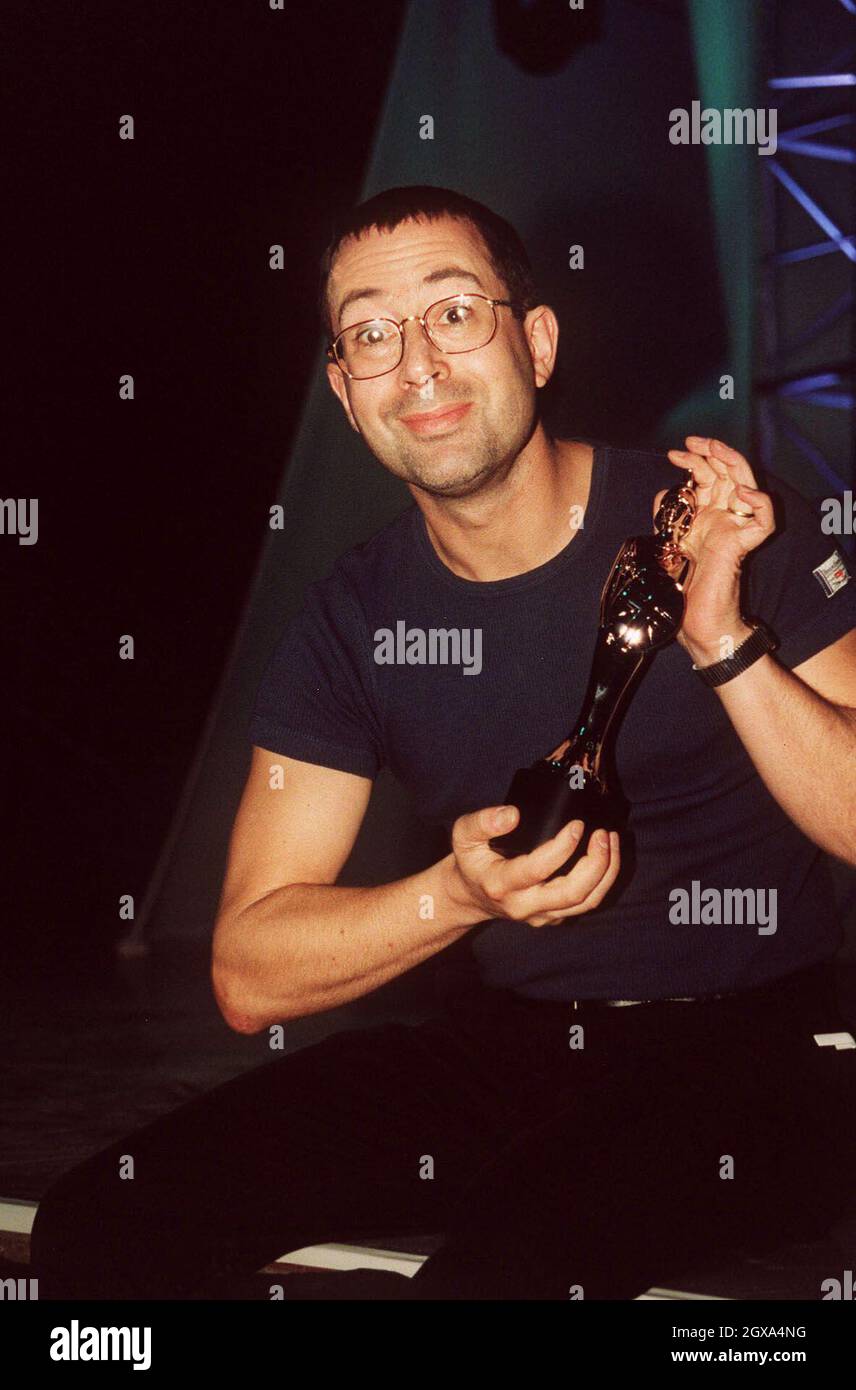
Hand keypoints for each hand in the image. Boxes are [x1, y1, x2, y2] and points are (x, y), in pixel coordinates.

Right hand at [447, 803, 619, 927]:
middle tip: (603, 834)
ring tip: (611, 841)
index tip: (577, 824)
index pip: (538, 869)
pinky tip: (605, 855)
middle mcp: (523, 905)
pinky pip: (585, 904)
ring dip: (606, 872)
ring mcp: (540, 915)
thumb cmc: (471, 860)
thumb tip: (513, 814)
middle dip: (596, 863)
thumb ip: (483, 821)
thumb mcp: (463, 834)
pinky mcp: (552, 917)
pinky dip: (602, 880)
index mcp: (500, 884)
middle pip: (572, 893)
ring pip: (586, 902)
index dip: (563, 847)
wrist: (469, 896)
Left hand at [657, 436, 774, 665]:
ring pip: (747, 484)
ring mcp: (734, 530)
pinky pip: (764, 519)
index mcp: (704, 517)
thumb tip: (663, 493)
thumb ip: (667, 517)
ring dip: (733, 463)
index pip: (706, 477)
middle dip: (711, 451)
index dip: (693, 460)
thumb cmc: (680, 591)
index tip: (674, 452)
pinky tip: (740, 492)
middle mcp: (722, 519)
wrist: (691, 623)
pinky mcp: (744, 546)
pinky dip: (758, 501)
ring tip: (715, 451)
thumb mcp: (665, 544)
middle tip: (692, 442)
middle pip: (726, 473)